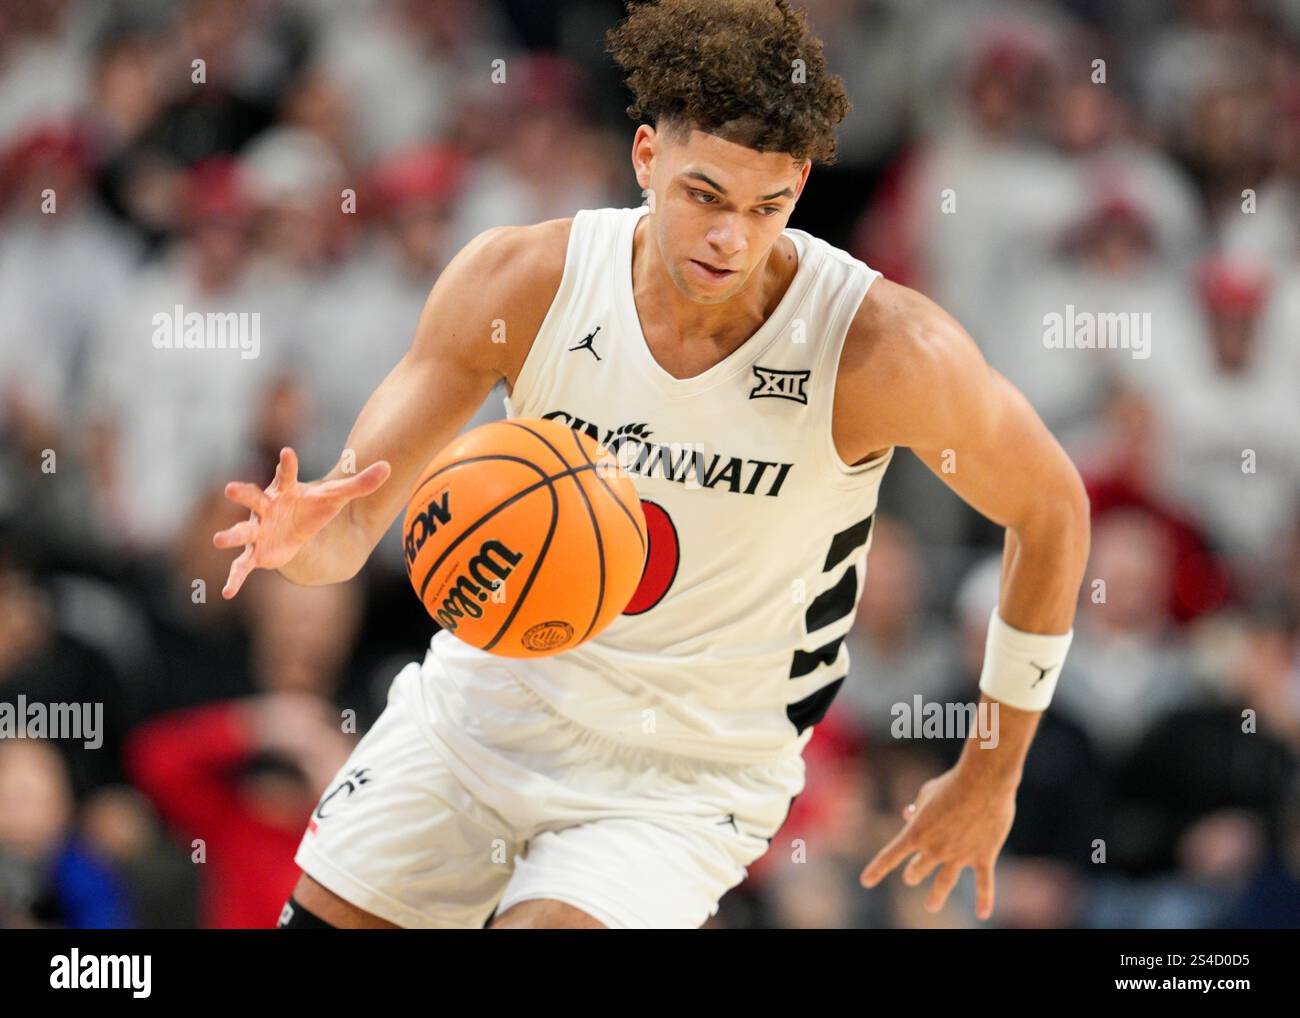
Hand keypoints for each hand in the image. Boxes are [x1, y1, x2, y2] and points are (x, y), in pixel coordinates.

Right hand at [213, 447, 390, 598]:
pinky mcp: (256, 553)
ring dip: (231, 535)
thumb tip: (389, 467)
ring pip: (242, 531)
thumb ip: (359, 484)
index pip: (287, 474)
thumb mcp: (336, 498)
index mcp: (285, 490)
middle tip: (229, 488)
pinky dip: (235, 578)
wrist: (297, 532)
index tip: (288, 453)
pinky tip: (228, 592)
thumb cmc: (312, 509)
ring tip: (218, 540)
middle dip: (242, 494)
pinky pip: (242, 566)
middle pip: (253, 498)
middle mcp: (266, 507)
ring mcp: (258, 530)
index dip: (288, 465)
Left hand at [859, 764, 1016, 919]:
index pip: (890, 855)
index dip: (876, 870)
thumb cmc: (952, 782)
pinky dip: (984, 899)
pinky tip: (984, 914)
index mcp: (916, 832)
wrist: (983, 782)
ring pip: (944, 882)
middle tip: (911, 877)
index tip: (865, 882)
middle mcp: (934, 849)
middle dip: (913, 874)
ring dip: (936, 896)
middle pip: (918, 870)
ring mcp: (959, 856)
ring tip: (931, 905)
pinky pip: (983, 883)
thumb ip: (917, 807)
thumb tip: (907, 814)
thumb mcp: (927, 792)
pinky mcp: (983, 856)